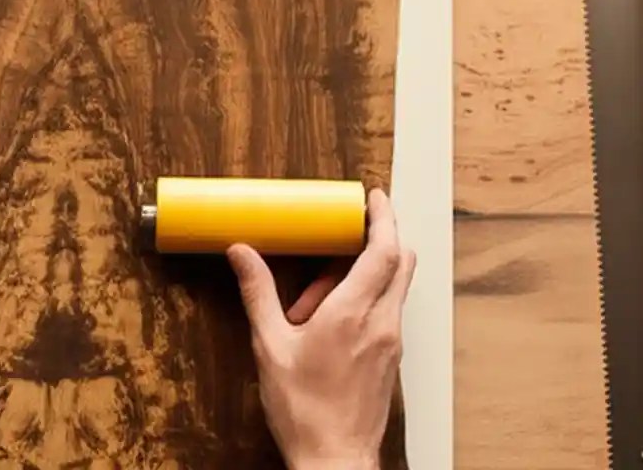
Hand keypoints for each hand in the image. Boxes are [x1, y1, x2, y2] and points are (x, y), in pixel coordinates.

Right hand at [227, 189, 414, 469]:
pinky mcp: (390, 359)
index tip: (374, 198)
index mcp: (353, 314)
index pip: (384, 251)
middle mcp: (382, 323)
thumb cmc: (304, 411)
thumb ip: (258, 294)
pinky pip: (384, 313)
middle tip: (348, 229)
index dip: (383, 218)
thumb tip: (242, 255)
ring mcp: (391, 342)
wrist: (334, 461)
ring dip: (361, 276)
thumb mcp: (269, 347)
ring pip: (390, 288)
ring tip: (313, 298)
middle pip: (400, 262)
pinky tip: (325, 321)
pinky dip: (363, 302)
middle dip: (380, 238)